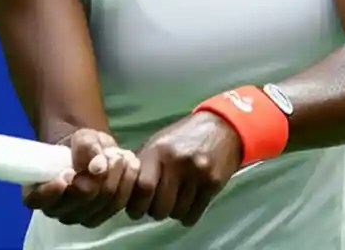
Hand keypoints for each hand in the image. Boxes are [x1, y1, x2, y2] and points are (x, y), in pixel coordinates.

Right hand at [22, 128, 141, 227]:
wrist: (92, 153)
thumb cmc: (78, 146)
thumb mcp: (81, 137)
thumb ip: (85, 147)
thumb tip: (97, 166)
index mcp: (39, 190)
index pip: (36, 200)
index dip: (50, 192)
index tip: (66, 174)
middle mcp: (57, 210)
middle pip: (79, 200)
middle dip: (98, 176)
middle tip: (111, 155)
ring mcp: (79, 217)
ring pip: (102, 203)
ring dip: (116, 178)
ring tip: (121, 157)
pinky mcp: (101, 217)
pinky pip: (117, 206)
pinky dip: (127, 185)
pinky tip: (130, 167)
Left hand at [124, 112, 243, 226]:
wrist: (221, 127)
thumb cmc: (182, 138)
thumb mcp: (158, 143)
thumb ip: (142, 164)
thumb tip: (123, 189)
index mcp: (158, 151)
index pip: (142, 186)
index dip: (135, 203)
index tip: (135, 207)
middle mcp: (177, 162)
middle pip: (159, 205)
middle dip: (153, 212)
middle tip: (154, 207)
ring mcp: (197, 173)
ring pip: (176, 212)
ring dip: (171, 213)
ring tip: (172, 202)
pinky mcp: (213, 183)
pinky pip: (193, 214)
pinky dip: (186, 216)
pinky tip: (186, 205)